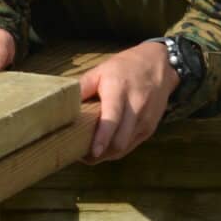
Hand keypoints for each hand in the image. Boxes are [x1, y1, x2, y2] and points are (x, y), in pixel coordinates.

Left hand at [77, 41, 179, 161]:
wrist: (158, 65)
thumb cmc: (126, 67)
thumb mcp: (101, 70)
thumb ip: (82, 86)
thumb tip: (62, 101)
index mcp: (120, 91)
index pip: (112, 119)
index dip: (102, 138)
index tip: (92, 152)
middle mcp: (136, 108)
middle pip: (120, 141)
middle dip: (100, 154)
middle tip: (80, 155)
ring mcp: (145, 120)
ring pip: (125, 147)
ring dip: (107, 155)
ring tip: (88, 154)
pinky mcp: (150, 128)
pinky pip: (131, 146)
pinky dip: (116, 151)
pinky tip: (104, 148)